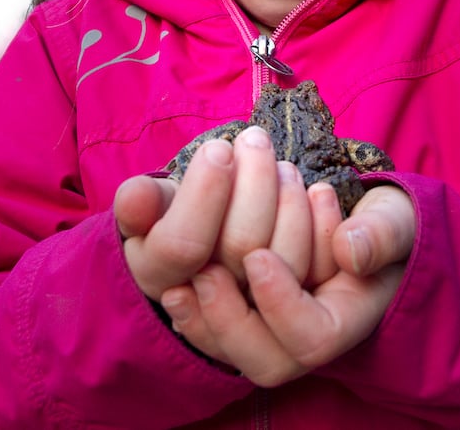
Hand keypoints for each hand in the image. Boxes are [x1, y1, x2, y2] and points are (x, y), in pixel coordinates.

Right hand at [116, 128, 314, 299]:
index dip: (202, 196)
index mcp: (162, 276)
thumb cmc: (191, 220)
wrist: (236, 252)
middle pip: (240, 249)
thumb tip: (134, 195)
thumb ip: (142, 202)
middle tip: (255, 138)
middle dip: (255, 184)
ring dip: (291, 203)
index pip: (180, 246)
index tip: (219, 149)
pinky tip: (318, 193)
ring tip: (286, 167)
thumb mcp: (159, 207)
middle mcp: (210, 308)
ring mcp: (261, 320)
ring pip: (287, 263)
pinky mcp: (309, 318)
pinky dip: (325, 226)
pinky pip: (324, 274)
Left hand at [158, 184, 414, 386]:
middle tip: (206, 272)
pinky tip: (171, 282)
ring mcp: (267, 333)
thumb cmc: (376, 223)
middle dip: (230, 320)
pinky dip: (189, 309)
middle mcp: (303, 340)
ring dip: (205, 311)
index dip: (282, 305)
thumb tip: (350, 251)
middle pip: (263, 364)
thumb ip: (382, 233)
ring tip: (192, 266)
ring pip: (229, 353)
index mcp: (347, 319)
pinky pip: (208, 333)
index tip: (257, 258)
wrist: (342, 216)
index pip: (313, 338)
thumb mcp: (393, 219)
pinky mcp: (236, 316)